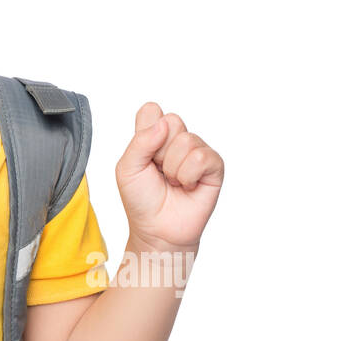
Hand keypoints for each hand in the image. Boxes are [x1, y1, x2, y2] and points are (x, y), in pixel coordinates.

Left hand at [114, 102, 223, 251]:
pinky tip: (187, 186)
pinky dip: (189, 175)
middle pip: (172, 120)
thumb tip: (164, 124)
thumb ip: (140, 141)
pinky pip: (203, 156)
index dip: (146, 131)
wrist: (158, 230)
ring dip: (173, 168)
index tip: (144, 155)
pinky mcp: (214, 167)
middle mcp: (176, 140)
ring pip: (187, 140)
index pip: (152, 110)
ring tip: (173, 183)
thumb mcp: (127, 169)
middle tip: (159, 171)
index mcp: (154, 135)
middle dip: (159, 151)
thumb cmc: (141, 199)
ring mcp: (196, 152)